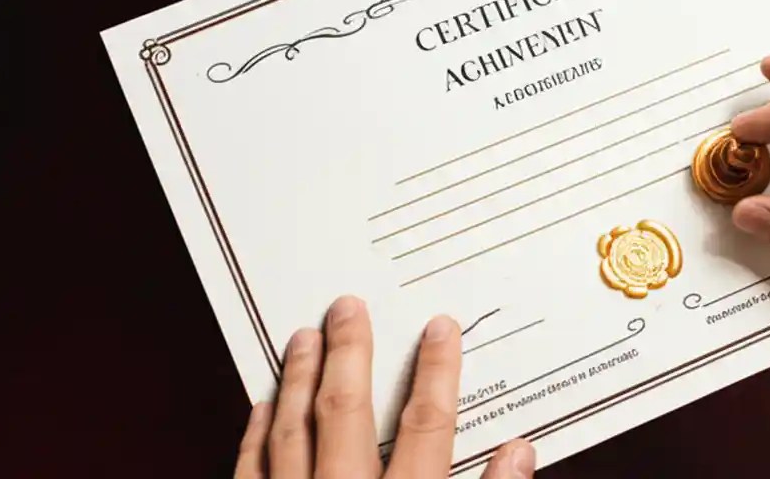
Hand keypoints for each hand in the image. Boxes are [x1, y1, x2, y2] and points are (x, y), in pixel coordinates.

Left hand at [233, 296, 534, 478]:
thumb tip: (518, 453)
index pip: (426, 426)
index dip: (436, 371)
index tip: (440, 329)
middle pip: (346, 413)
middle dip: (349, 353)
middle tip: (347, 308)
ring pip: (291, 435)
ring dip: (298, 382)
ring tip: (303, 339)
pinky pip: (250, 473)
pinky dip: (256, 438)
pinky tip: (262, 408)